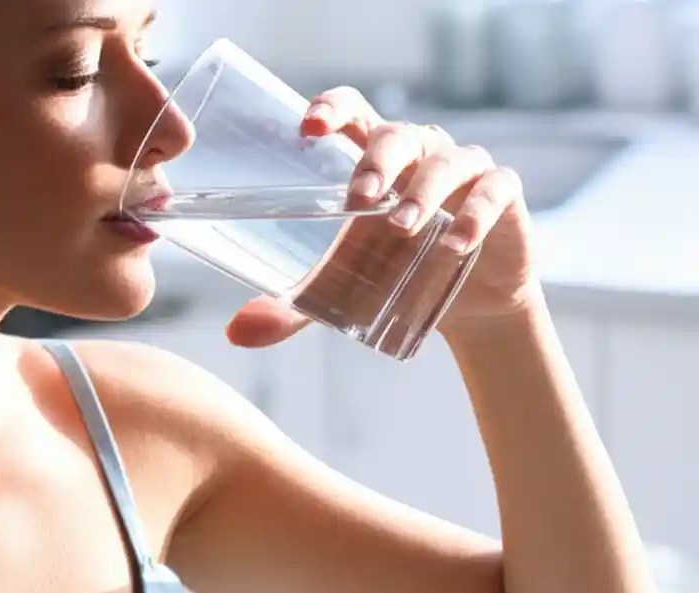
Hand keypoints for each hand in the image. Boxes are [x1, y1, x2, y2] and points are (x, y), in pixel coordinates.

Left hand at [226, 86, 543, 348]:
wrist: (467, 305)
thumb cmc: (395, 271)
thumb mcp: (342, 285)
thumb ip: (293, 307)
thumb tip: (238, 335)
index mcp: (374, 159)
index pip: (353, 113)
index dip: (331, 109)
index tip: (308, 127)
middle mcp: (419, 153)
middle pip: (396, 135)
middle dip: (376, 161)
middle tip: (359, 197)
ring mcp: (463, 170)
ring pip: (445, 162)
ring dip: (422, 191)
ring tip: (401, 225)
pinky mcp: (503, 195)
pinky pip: (493, 191)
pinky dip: (475, 214)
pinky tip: (455, 243)